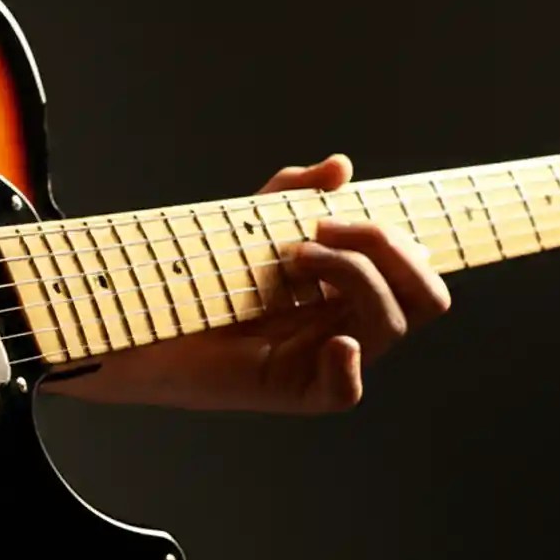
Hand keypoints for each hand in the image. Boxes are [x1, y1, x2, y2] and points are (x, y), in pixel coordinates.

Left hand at [43, 154, 449, 412]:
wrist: (137, 319)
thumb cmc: (196, 277)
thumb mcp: (247, 224)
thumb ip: (291, 194)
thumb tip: (341, 166)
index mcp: (347, 293)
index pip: (416, 275)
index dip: (403, 242)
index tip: (348, 213)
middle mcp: (346, 325)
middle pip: (422, 298)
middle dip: (387, 249)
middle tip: (325, 229)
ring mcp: (323, 360)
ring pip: (390, 326)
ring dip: (355, 277)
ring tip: (297, 256)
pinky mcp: (292, 391)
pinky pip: (345, 392)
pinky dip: (350, 364)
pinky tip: (335, 339)